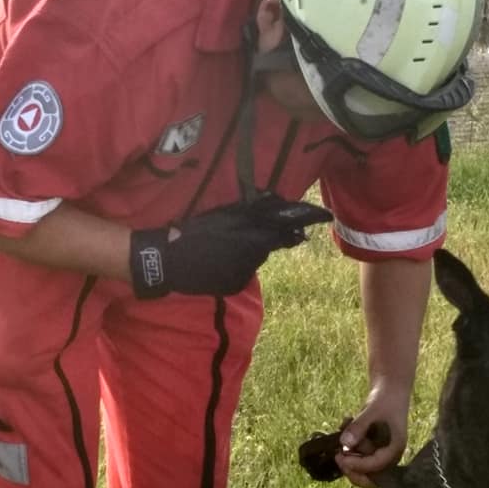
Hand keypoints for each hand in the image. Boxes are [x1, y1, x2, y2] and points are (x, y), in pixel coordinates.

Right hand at [130, 192, 332, 298]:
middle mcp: (251, 261)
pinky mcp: (233, 286)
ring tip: (222, 246)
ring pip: (254, 259)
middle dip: (264, 238)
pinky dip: (236, 265)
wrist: (165, 263)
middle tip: (244, 232)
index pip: (285, 232)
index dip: (303, 224)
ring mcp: (242, 276)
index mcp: (250, 241)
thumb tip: (274, 200)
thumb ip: (248, 212)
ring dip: (247, 251)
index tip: (322, 217)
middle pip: (268, 246)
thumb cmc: (191, 234)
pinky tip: (217, 260)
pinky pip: (243, 272)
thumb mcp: (220, 217)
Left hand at [335, 389, 409, 487]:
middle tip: (338, 457)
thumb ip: (359, 427)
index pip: (376, 467)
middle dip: (353, 471)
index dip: (357, 466)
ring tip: (343, 431)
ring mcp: (380, 452)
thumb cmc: (386, 398)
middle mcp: (389, 455)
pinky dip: (349, 446)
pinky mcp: (372, 448)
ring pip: (363, 468)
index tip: (341, 457)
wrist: (390, 388)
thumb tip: (344, 445)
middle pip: (372, 478)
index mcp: (395, 449)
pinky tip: (346, 423)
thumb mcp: (372, 410)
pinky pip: (358, 456)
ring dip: (349, 456)